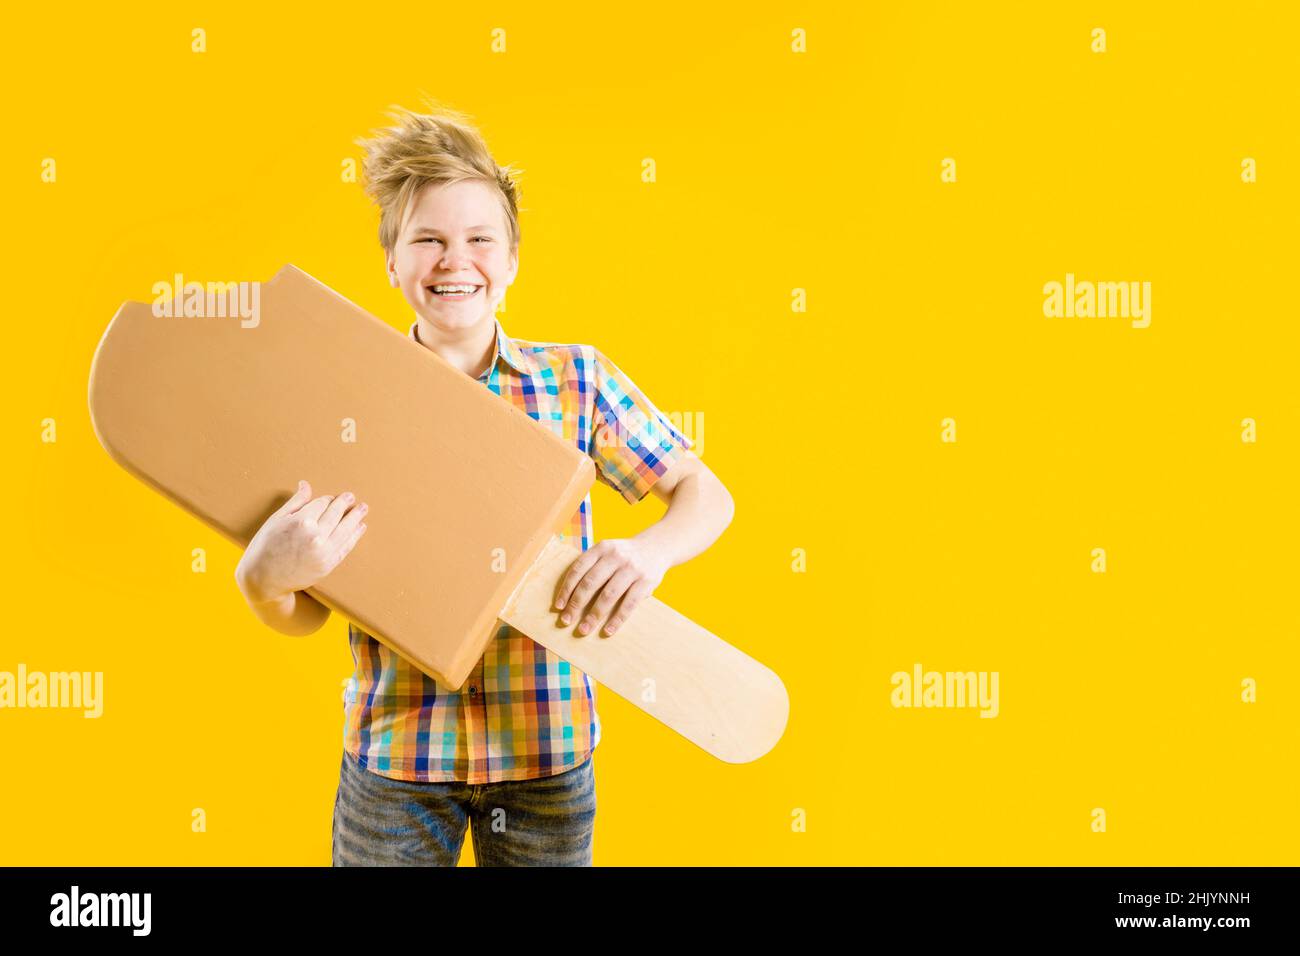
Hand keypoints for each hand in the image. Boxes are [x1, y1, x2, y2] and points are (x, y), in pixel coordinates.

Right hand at [235, 480, 368, 603]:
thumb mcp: (277, 520)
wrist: (263, 579)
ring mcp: (323, 552)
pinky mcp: (328, 565)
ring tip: (363, 509)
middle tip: (351, 497)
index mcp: (301, 521)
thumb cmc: (265, 547)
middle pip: (335, 514)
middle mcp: (315, 536)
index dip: (326, 499)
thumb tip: (306, 484)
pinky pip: (345, 547)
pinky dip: (354, 536)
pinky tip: (360, 527)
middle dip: (344, 504)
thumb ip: (296, 502)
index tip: (330, 498)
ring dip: (356, 517)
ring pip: (345, 529)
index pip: (321, 504)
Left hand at [552, 538, 669, 636]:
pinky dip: (617, 619)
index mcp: (602, 548)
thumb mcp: (608, 551)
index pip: (578, 569)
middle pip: (590, 583)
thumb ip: (592, 567)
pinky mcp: (646, 581)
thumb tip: (570, 598)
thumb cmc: (625, 555)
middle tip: (566, 621)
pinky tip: (608, 630)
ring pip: (608, 595)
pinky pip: (629, 604)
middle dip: (576, 604)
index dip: (566, 588)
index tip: (559, 606)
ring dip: (594, 615)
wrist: (658, 546)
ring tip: (584, 629)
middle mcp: (616, 556)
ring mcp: (632, 568)